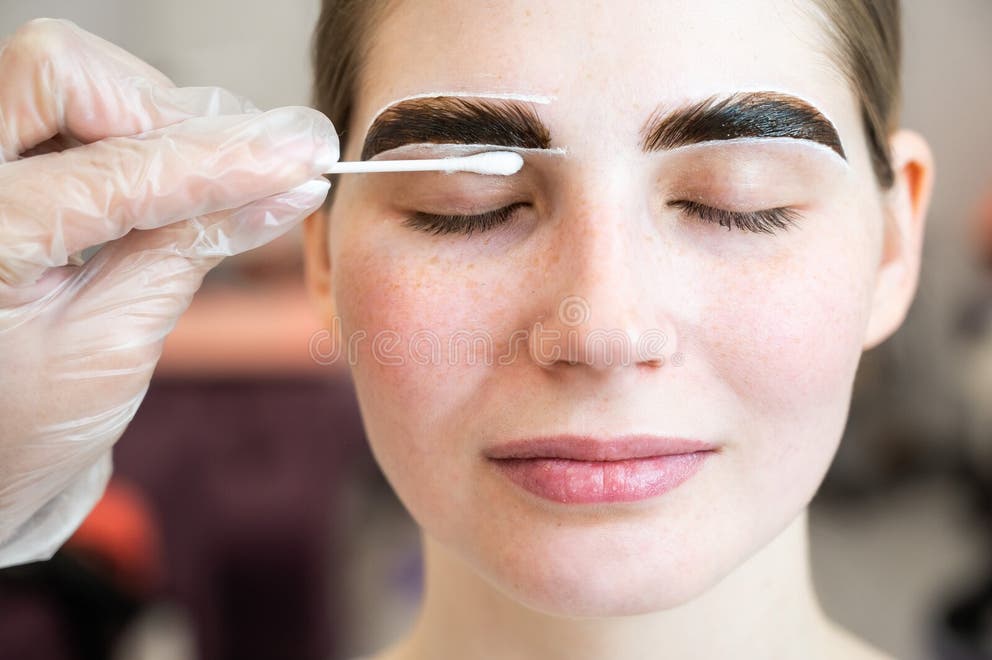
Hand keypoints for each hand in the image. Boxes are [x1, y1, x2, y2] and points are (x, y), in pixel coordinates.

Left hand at [0, 19, 338, 565]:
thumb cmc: (19, 426)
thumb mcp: (112, 346)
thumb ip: (191, 251)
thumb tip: (286, 190)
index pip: (112, 172)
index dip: (219, 163)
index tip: (302, 158)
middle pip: (62, 74)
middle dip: (165, 114)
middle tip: (250, 164)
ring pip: (71, 78)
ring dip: (160, 121)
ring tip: (225, 180)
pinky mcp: (1, 168)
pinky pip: (71, 112)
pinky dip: (142, 137)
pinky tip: (189, 178)